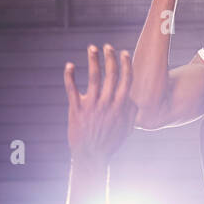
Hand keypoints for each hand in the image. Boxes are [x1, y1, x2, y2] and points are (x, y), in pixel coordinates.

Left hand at [64, 44, 136, 161]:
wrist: (91, 157)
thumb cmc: (110, 143)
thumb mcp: (127, 128)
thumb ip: (131, 112)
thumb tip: (134, 98)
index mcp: (120, 106)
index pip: (126, 80)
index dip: (125, 64)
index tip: (124, 52)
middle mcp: (107, 103)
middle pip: (110, 74)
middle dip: (109, 58)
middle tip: (107, 46)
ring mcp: (91, 106)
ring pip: (93, 78)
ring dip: (93, 61)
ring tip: (92, 48)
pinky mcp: (76, 109)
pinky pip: (72, 89)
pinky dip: (70, 76)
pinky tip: (69, 65)